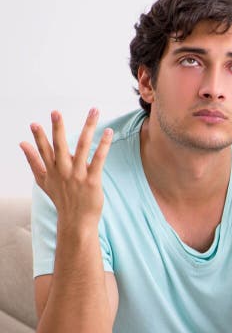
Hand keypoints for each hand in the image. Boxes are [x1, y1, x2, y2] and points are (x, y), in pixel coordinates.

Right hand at [19, 109, 111, 228]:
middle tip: (56, 112)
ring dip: (88, 127)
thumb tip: (22, 143)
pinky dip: (103, 145)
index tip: (34, 123)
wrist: (76, 221)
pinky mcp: (92, 180)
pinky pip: (98, 159)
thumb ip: (33, 161)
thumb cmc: (61, 199)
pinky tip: (108, 132)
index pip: (43, 150)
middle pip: (59, 146)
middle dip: (57, 128)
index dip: (38, 137)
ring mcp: (78, 175)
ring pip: (82, 147)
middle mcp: (63, 171)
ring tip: (93, 111)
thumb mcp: (43, 181)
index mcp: (51, 170)